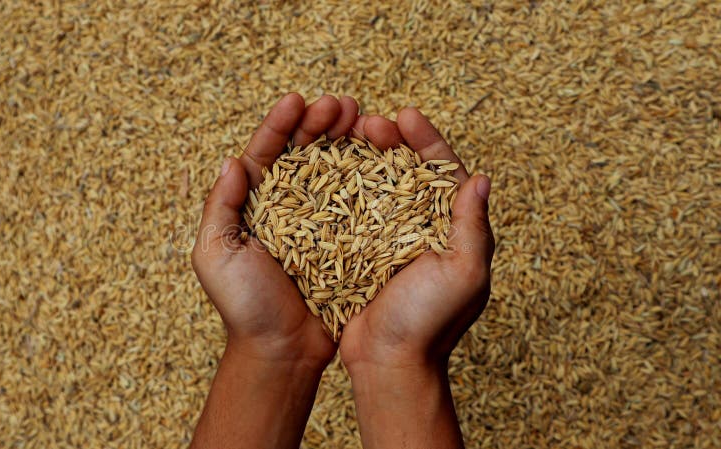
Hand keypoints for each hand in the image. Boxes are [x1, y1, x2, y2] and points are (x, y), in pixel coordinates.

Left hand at [192, 93, 358, 367]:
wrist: (282, 351)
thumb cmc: (244, 308)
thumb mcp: (216, 256)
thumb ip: (220, 208)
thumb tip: (232, 161)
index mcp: (251, 206)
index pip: (265, 155)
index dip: (279, 125)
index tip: (296, 101)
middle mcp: (285, 209)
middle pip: (303, 154)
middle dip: (319, 124)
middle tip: (342, 104)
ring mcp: (317, 223)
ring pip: (332, 171)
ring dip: (346, 141)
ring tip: (363, 118)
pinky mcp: (344, 240)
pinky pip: (356, 203)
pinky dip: (367, 177)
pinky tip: (381, 156)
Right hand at [340, 108, 494, 448]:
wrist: (387, 363)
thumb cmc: (430, 322)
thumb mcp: (464, 273)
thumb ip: (473, 226)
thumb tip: (480, 178)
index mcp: (451, 229)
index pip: (443, 172)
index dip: (427, 139)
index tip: (406, 114)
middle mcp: (420, 229)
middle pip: (405, 171)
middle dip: (390, 140)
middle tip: (367, 122)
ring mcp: (386, 239)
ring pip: (375, 184)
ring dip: (361, 156)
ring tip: (343, 135)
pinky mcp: (357, 250)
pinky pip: (348, 210)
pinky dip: (339, 186)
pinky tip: (324, 168)